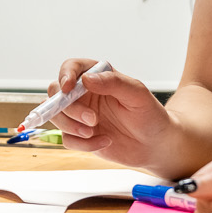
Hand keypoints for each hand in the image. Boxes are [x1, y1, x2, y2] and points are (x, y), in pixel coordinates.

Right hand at [44, 58, 176, 172]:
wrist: (156, 145)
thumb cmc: (150, 115)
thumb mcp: (137, 94)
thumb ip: (113, 82)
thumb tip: (86, 79)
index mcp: (97, 77)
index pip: (71, 67)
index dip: (64, 75)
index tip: (68, 88)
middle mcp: (84, 94)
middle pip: (56, 93)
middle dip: (68, 108)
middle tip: (92, 119)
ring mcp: (79, 115)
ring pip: (56, 116)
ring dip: (72, 127)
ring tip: (94, 132)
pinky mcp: (80, 135)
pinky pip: (67, 139)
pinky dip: (83, 144)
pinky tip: (105, 141)